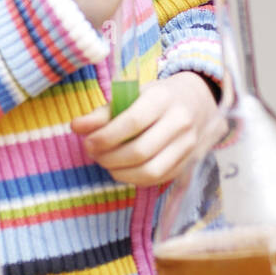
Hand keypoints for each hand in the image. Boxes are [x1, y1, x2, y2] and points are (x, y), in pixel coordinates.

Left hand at [69, 72, 220, 186]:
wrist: (199, 101)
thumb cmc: (158, 97)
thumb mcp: (133, 95)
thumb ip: (104, 112)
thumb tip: (76, 127)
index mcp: (163, 98)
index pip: (133, 121)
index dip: (106, 136)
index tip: (88, 142)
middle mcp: (180, 122)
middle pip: (141, 151)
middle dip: (110, 158)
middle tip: (93, 154)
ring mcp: (187, 145)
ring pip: (150, 171)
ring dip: (120, 173)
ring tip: (106, 163)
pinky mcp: (188, 163)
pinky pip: (158, 179)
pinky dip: (134, 179)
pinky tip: (122, 169)